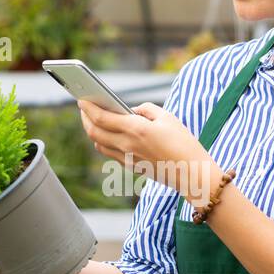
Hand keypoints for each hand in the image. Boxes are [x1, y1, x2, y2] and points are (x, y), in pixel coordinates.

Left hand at [77, 99, 220, 204]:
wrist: (192, 174)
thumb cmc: (183, 143)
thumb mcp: (168, 117)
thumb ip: (145, 109)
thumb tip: (131, 110)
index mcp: (136, 129)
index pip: (101, 118)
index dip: (87, 107)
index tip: (81, 98)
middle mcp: (127, 145)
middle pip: (94, 132)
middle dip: (85, 118)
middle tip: (84, 107)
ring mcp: (127, 159)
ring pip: (99, 144)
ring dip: (93, 131)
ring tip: (94, 119)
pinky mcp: (131, 167)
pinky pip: (110, 153)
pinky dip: (104, 141)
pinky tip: (108, 134)